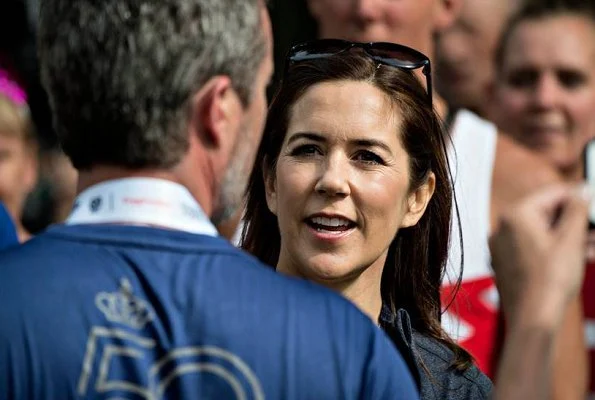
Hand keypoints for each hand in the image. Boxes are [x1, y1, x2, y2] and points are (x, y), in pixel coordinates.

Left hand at [490, 184, 589, 322]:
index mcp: (516, 215)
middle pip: (548, 213)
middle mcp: (504, 227)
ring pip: (543, 232)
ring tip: (592, 245)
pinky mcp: (508, 263)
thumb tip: (582, 190)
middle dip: (577, 221)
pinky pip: (535, 248)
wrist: (532, 318)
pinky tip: (580, 255)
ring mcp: (503, 246)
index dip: (579, 197)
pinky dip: (556, 249)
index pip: (553, 194)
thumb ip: (577, 210)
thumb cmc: (551, 279)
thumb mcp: (570, 240)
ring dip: (571, 236)